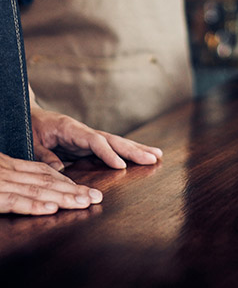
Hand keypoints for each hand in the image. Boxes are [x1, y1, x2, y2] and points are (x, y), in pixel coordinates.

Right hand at [0, 152, 101, 215]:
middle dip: (74, 189)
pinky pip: (15, 201)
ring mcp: (2, 183)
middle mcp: (10, 173)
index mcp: (10, 167)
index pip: (44, 172)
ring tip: (85, 202)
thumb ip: (11, 180)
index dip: (66, 181)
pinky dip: (34, 205)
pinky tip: (53, 210)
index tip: (85, 190)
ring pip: (38, 189)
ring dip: (63, 197)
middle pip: (48, 181)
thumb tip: (32, 189)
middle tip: (97, 197)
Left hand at [30, 105, 162, 171]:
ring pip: (117, 143)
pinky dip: (127, 153)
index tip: (122, 166)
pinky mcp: (89, 144)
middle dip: (135, 149)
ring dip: (137, 149)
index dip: (109, 154)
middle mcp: (85, 132)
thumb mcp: (31, 142)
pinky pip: (111, 148)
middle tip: (154, 158)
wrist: (30, 117)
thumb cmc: (30, 128)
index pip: (95, 141)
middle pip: (114, 140)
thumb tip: (60, 170)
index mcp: (72, 129)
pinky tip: (140, 158)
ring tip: (157, 156)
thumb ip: (45, 155)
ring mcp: (89, 138)